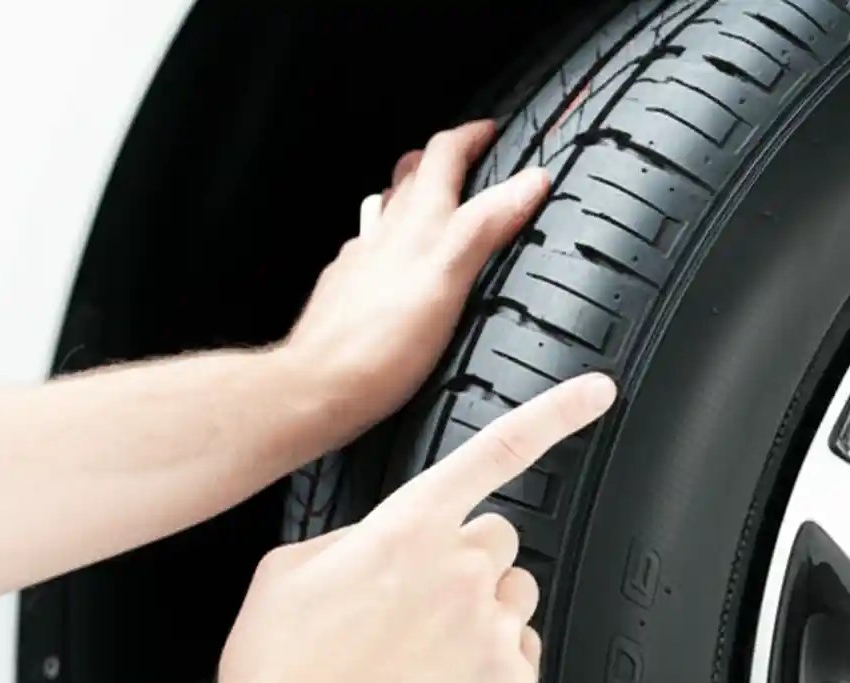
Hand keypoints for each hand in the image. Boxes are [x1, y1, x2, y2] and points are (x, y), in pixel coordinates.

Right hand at [208, 373, 617, 682]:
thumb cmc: (284, 674)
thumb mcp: (287, 573)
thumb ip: (351, 536)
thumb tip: (378, 537)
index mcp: (408, 528)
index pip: (497, 450)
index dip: (557, 413)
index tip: (596, 392)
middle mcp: (459, 570)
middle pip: (500, 535)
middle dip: (468, 555)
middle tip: (421, 597)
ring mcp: (489, 625)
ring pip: (515, 591)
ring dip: (482, 606)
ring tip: (425, 645)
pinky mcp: (508, 680)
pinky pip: (523, 647)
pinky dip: (492, 658)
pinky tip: (443, 676)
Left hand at [279, 119, 549, 433]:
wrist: (320, 386)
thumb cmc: (385, 342)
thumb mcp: (451, 277)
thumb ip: (487, 224)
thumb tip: (529, 181)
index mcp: (417, 221)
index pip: (444, 154)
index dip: (471, 135)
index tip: (494, 130)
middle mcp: (385, 231)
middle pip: (412, 173)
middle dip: (443, 157)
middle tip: (468, 156)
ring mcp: (362, 258)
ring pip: (386, 207)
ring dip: (411, 193)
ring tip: (430, 198)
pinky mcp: (347, 289)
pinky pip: (369, 248)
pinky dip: (388, 240)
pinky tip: (392, 260)